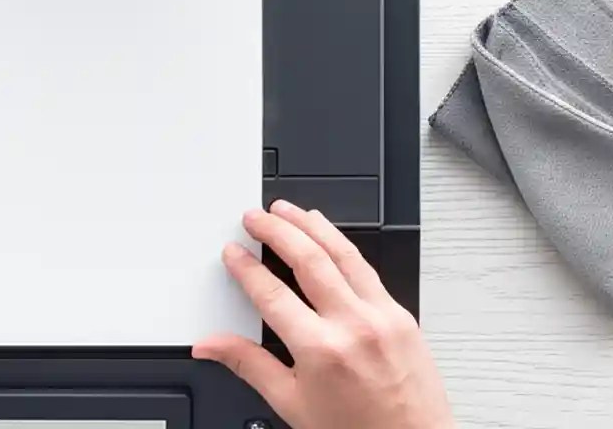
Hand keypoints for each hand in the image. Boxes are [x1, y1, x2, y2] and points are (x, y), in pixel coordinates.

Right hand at [194, 201, 452, 428]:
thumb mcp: (292, 404)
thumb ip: (248, 364)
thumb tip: (210, 345)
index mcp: (321, 350)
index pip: (272, 294)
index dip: (247, 268)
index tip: (233, 253)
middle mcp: (354, 325)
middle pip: (308, 259)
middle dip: (276, 230)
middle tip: (254, 216)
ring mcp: (383, 316)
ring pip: (342, 253)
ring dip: (311, 224)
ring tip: (287, 209)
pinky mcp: (402, 315)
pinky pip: (367, 268)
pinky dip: (343, 245)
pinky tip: (329, 235)